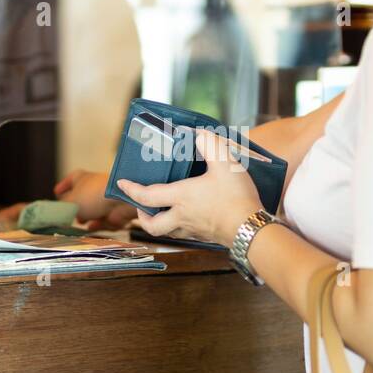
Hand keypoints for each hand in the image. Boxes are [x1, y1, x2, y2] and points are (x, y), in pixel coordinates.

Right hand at [54, 169, 135, 229]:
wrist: (120, 200)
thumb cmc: (93, 196)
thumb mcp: (71, 203)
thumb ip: (62, 209)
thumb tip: (56, 213)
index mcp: (82, 179)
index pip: (71, 179)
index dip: (64, 185)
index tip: (57, 191)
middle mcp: (95, 187)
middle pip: (84, 196)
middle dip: (77, 206)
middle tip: (70, 213)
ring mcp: (107, 199)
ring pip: (95, 209)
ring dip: (88, 216)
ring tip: (81, 222)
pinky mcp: (115, 211)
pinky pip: (105, 219)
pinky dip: (98, 223)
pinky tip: (92, 227)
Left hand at [117, 130, 263, 246]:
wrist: (251, 229)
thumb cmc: (235, 197)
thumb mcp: (225, 162)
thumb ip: (210, 144)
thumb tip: (199, 134)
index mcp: (181, 197)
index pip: (147, 195)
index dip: (131, 190)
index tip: (120, 184)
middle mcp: (182, 216)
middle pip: (152, 225)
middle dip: (142, 217)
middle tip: (142, 207)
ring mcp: (194, 230)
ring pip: (168, 232)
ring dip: (161, 224)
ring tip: (163, 212)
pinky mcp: (207, 237)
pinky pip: (186, 234)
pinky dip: (181, 227)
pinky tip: (191, 217)